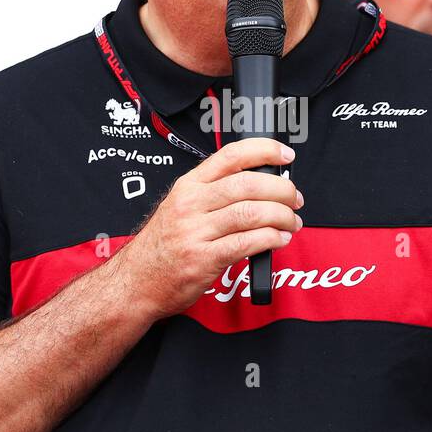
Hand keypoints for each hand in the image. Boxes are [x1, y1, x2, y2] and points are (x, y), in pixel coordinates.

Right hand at [113, 137, 303, 317]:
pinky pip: (246, 243)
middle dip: (281, 190)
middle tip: (295, 199)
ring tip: (291, 222)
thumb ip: (216, 194)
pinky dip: (270, 239)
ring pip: (251, 213)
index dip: (264, 150)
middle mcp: (191, 204)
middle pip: (248, 184)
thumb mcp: (181, 207)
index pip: (230, 155)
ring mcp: (195, 232)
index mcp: (188, 185)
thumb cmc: (164, 245)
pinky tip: (279, 239)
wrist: (136, 281)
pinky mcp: (203, 259)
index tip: (285, 156)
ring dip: (281, 216)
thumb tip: (263, 187)